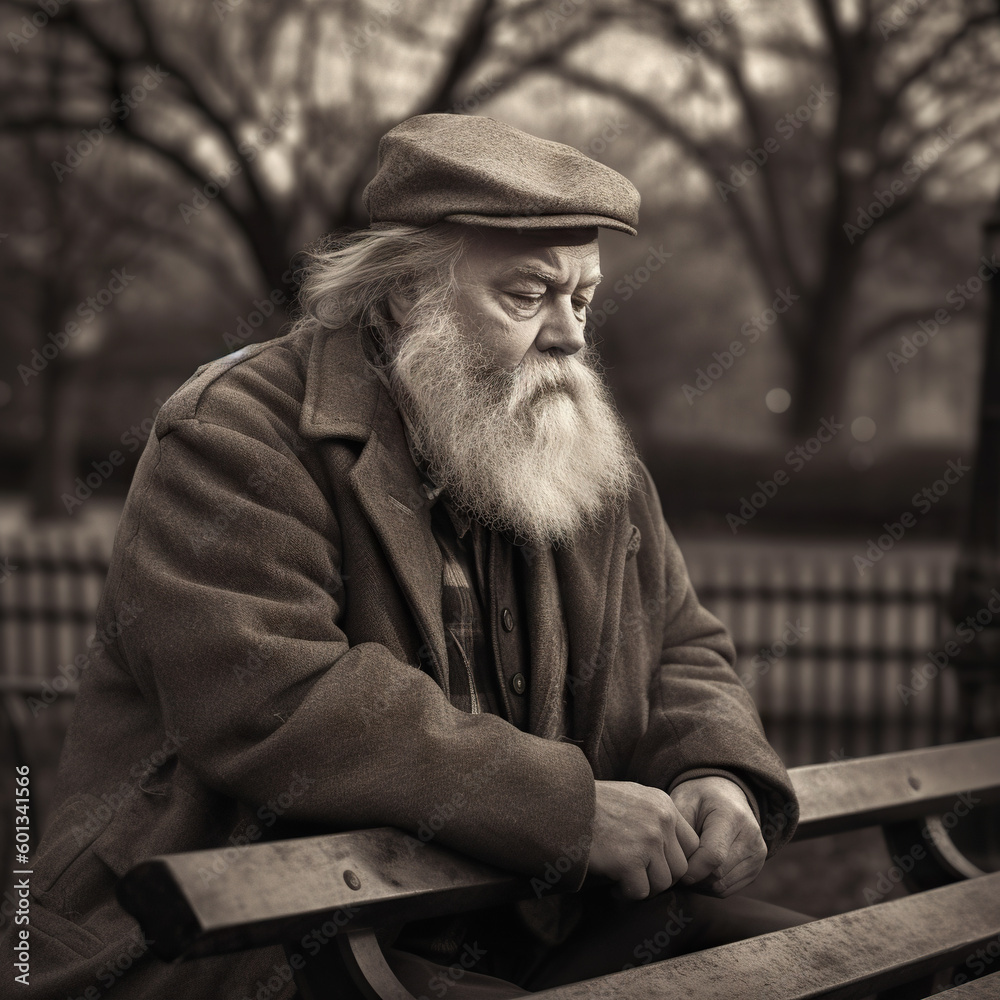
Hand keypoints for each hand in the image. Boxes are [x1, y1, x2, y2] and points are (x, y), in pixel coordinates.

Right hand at [587, 780, 699, 900]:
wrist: (562, 806)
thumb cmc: (592, 804)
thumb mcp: (632, 797)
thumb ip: (654, 817)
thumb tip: (670, 848)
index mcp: (664, 804)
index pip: (691, 845)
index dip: (674, 860)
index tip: (655, 866)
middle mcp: (662, 821)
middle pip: (680, 868)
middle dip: (659, 877)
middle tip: (637, 875)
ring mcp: (648, 841)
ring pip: (662, 884)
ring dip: (642, 885)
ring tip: (621, 877)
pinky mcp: (630, 861)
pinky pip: (639, 892)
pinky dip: (625, 893)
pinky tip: (612, 882)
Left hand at [669, 776, 766, 896]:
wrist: (726, 795)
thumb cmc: (699, 799)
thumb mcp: (683, 801)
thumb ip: (680, 831)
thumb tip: (678, 865)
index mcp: (732, 816)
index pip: (713, 856)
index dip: (691, 868)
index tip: (675, 866)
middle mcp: (751, 837)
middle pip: (717, 875)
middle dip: (693, 876)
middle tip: (677, 864)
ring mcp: (757, 854)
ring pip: (721, 886)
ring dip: (699, 883)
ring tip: (688, 864)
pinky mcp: (756, 868)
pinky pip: (727, 889)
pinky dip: (709, 885)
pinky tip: (700, 869)